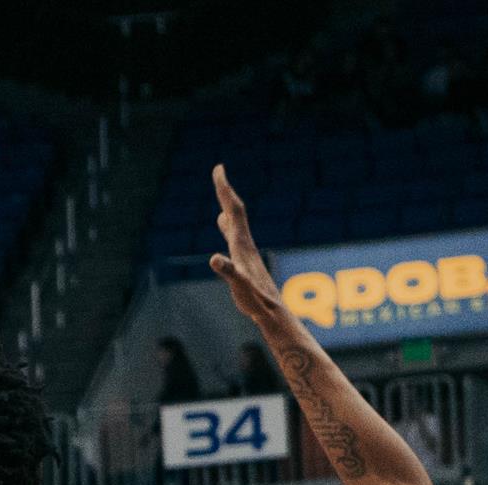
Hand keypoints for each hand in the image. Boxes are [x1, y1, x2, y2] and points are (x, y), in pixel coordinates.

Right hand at [208, 165, 287, 327]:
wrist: (272, 312)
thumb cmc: (255, 301)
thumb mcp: (240, 286)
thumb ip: (228, 271)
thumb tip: (215, 259)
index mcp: (242, 244)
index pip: (233, 210)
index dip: (225, 190)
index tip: (219, 168)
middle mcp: (244, 243)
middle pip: (235, 212)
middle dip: (225, 192)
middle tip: (218, 172)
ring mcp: (244, 251)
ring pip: (235, 223)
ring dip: (226, 207)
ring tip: (221, 195)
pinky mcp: (244, 261)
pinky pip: (232, 236)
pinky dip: (226, 225)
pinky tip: (222, 225)